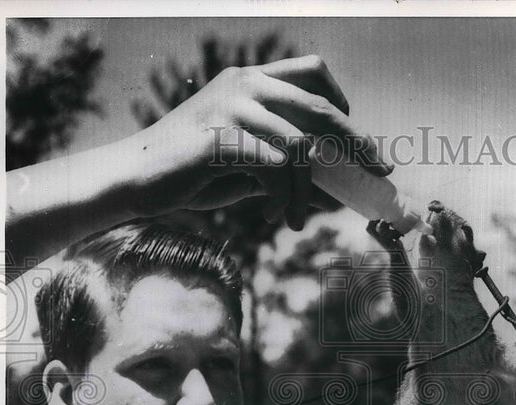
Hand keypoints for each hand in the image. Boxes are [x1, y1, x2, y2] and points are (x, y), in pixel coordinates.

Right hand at [130, 55, 391, 229]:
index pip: (312, 72)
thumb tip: (325, 189)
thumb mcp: (245, 167)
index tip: (354, 135)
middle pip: (320, 108)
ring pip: (300, 146)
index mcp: (251, 82)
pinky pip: (274, 166)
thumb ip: (281, 169)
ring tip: (293, 221)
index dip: (341, 100)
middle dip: (358, 143)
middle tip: (380, 172)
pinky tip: (275, 216)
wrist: (135, 178)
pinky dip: (283, 196)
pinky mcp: (219, 136)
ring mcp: (231, 107)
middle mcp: (245, 85)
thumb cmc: (190, 172)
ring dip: (306, 191)